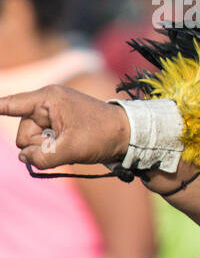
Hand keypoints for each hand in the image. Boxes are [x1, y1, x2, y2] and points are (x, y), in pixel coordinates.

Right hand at [0, 85, 128, 168]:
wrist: (128, 135)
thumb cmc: (103, 135)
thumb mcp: (72, 149)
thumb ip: (43, 156)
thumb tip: (25, 159)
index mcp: (49, 99)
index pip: (12, 104)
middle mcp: (46, 103)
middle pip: (22, 133)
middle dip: (38, 145)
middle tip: (64, 145)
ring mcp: (51, 115)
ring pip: (30, 141)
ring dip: (46, 149)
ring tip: (69, 145)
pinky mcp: (56, 125)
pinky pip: (41, 142)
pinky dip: (50, 150)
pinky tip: (65, 148)